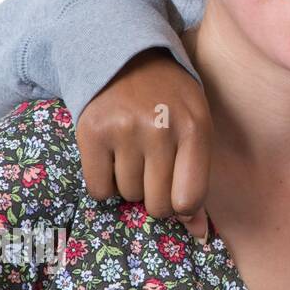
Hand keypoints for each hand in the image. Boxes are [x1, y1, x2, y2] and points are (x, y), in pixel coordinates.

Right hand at [75, 48, 210, 239]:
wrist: (127, 56)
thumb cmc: (171, 100)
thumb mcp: (197, 126)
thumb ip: (198, 177)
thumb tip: (197, 233)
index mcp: (196, 129)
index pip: (190, 198)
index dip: (182, 207)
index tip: (176, 195)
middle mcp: (161, 130)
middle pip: (157, 203)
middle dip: (155, 198)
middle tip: (153, 172)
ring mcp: (124, 130)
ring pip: (127, 195)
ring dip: (130, 185)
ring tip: (133, 155)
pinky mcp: (91, 132)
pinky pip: (98, 189)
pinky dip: (105, 184)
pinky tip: (112, 159)